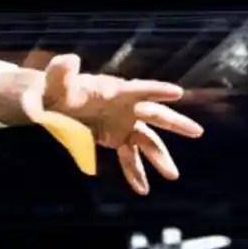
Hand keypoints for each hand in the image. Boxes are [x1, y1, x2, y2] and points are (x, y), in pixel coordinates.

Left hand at [20, 54, 204, 194]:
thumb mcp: (55, 81)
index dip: (157, 90)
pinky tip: (142, 189)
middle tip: (196, 132)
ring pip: (147, 141)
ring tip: (172, 175)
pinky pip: (130, 157)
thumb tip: (68, 59)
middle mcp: (126, 107)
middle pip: (154, 115)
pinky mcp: (117, 138)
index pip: (140, 89)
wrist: (51, 105)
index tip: (178, 92)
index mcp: (114, 90)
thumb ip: (61, 71)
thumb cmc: (55, 89)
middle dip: (175, 123)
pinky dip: (135, 172)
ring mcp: (124, 124)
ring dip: (159, 158)